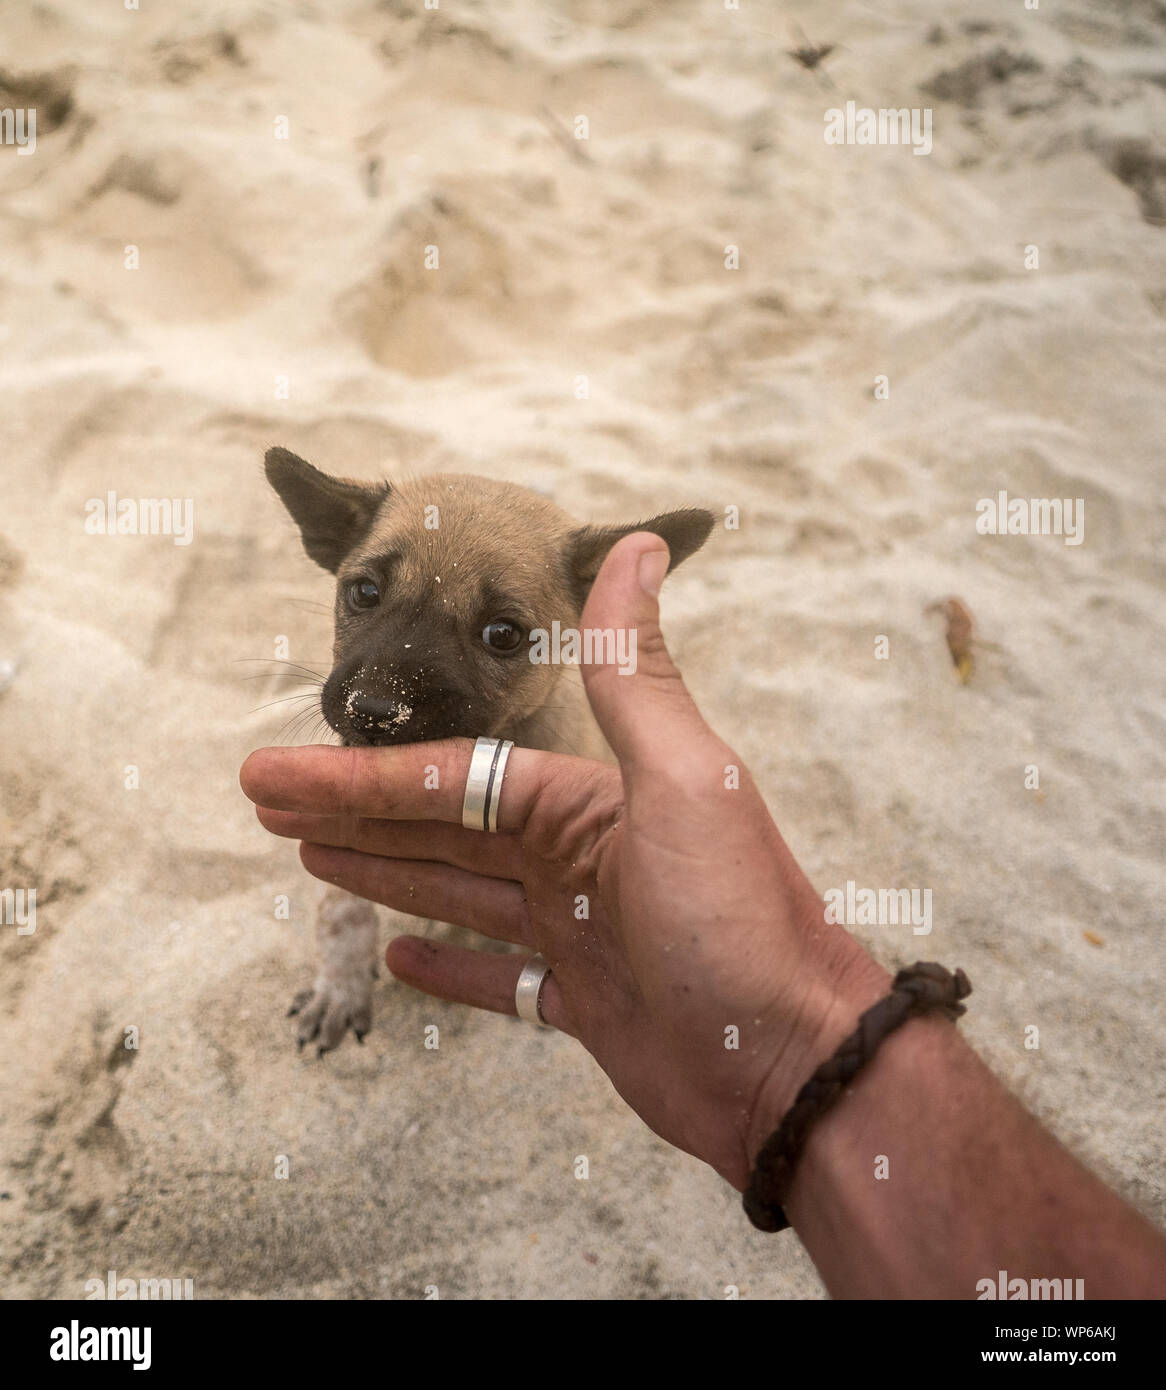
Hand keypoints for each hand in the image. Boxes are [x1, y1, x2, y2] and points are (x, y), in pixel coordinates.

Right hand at [240, 534, 888, 1188]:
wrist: (798, 1063)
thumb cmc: (740, 919)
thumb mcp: (683, 779)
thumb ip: (635, 671)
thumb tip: (639, 542)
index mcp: (586, 802)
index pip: (448, 778)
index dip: (356, 775)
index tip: (274, 769)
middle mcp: (577, 857)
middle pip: (439, 826)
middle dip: (350, 811)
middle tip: (264, 801)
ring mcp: (579, 932)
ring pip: (458, 890)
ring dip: (382, 871)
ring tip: (308, 854)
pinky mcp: (587, 1003)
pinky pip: (499, 978)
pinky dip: (449, 967)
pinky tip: (396, 956)